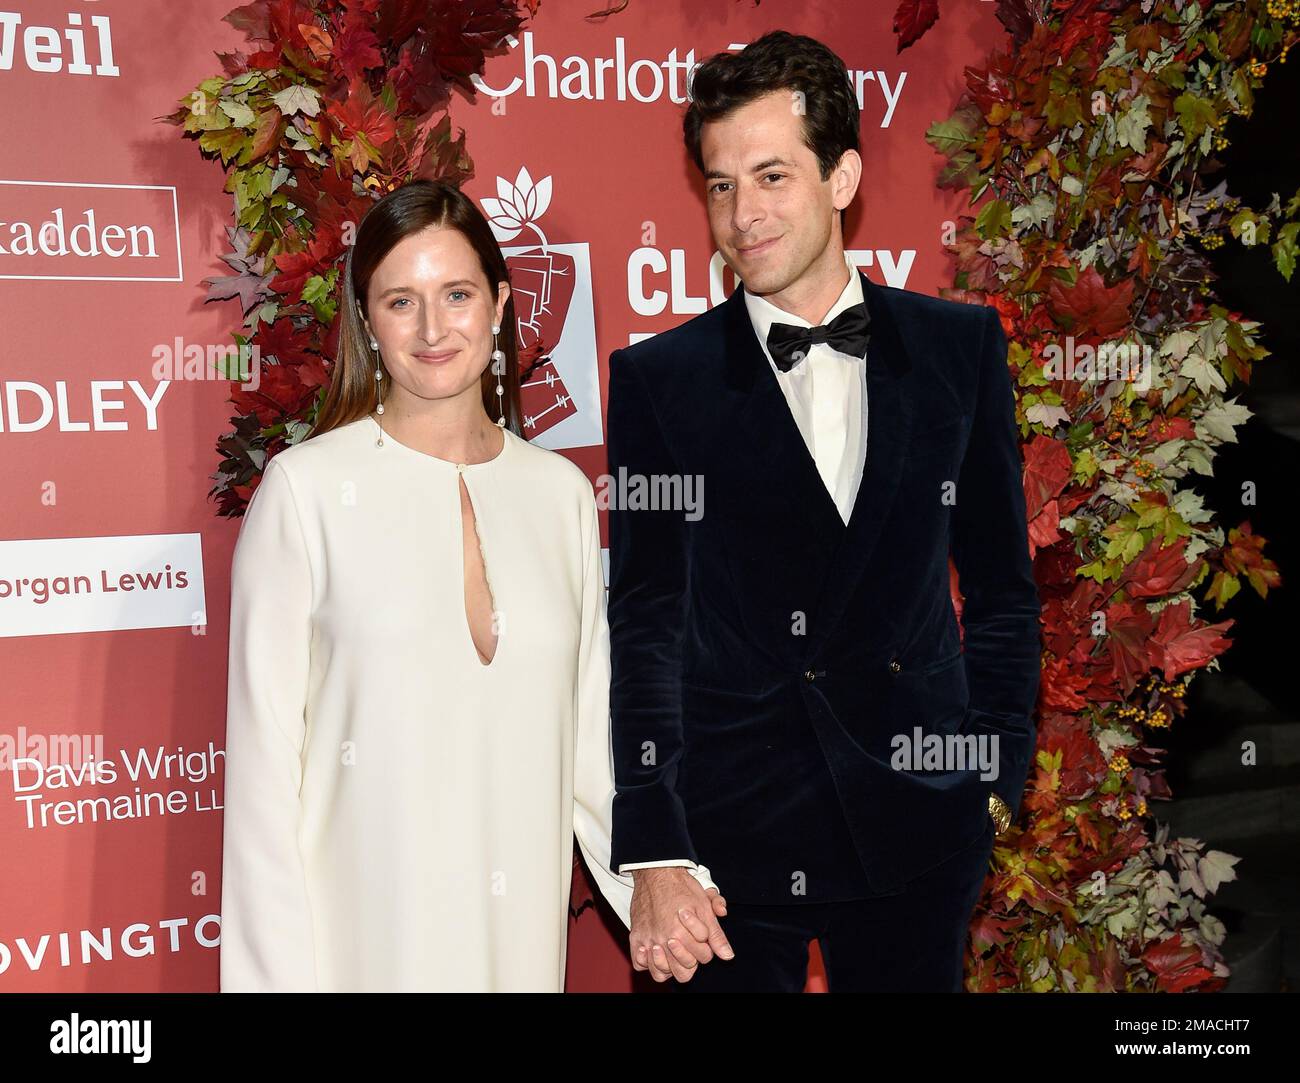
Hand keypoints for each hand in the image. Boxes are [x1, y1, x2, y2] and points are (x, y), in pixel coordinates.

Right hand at [629, 868, 733, 982]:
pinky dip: (648, 963)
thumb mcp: (704, 907)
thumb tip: (727, 955)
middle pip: (683, 972)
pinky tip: (656, 953)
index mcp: (682, 932)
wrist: (656, 872)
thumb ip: (716, 934)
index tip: (701, 938)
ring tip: (673, 954)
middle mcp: (664, 939)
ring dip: (670, 967)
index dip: (707, 948)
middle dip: (691, 961)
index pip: (704, 958)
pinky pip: (640, 964)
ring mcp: (648, 939)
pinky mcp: (636, 937)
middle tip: (689, 946)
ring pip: (660, 973)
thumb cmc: (681, 887)